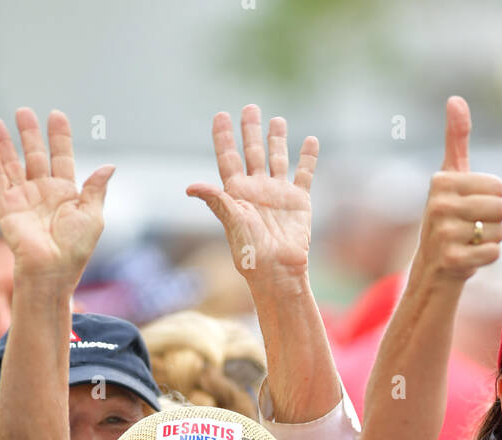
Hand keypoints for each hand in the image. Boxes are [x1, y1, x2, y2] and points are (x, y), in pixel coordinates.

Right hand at [0, 108, 112, 282]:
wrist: (52, 270)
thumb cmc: (75, 249)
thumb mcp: (93, 216)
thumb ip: (96, 189)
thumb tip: (110, 166)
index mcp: (66, 193)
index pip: (61, 158)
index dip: (59, 137)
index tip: (56, 116)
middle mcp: (44, 192)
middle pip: (35, 155)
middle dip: (29, 134)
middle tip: (23, 111)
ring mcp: (24, 198)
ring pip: (11, 164)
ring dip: (4, 143)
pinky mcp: (6, 207)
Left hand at [187, 106, 315, 287]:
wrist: (279, 270)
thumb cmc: (251, 252)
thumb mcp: (231, 223)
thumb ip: (216, 200)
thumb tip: (190, 187)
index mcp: (237, 193)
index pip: (228, 158)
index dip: (224, 137)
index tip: (221, 115)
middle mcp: (257, 189)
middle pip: (252, 152)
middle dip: (251, 130)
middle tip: (250, 107)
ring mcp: (278, 193)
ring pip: (277, 158)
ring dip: (277, 139)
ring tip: (277, 120)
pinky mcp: (299, 201)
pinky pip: (304, 174)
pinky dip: (308, 158)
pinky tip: (311, 140)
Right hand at [412, 95, 501, 284]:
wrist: (432, 269)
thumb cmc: (447, 219)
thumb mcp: (450, 178)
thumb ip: (456, 140)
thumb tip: (455, 99)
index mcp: (441, 182)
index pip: (498, 187)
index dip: (493, 200)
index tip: (470, 208)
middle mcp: (438, 206)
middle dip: (494, 222)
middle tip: (472, 229)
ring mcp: (443, 234)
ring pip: (499, 232)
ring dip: (490, 241)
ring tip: (470, 243)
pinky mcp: (451, 260)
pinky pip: (493, 253)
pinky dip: (487, 258)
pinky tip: (469, 259)